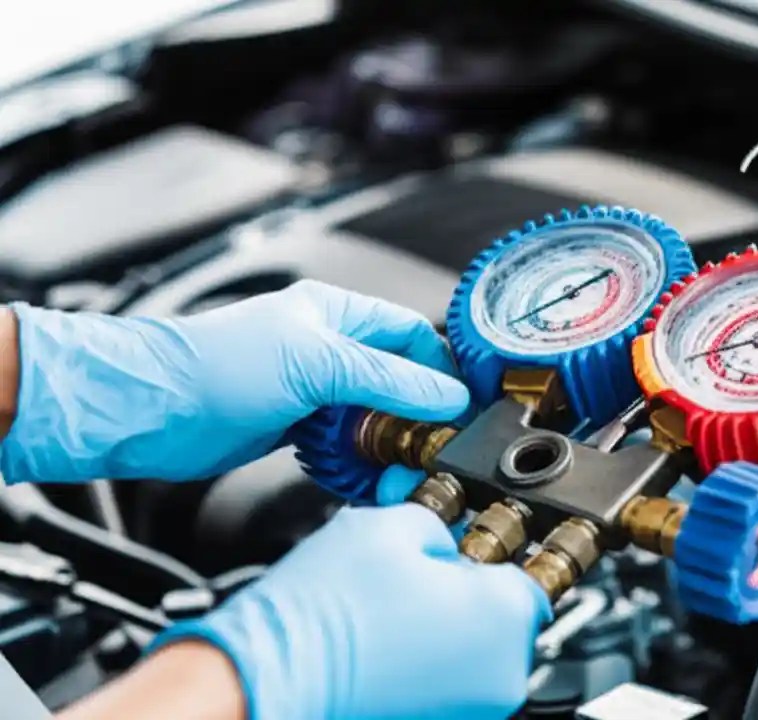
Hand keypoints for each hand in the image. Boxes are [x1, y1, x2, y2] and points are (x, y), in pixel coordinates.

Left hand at [0, 280, 467, 483]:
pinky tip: (362, 478)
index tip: (463, 405)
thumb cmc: (215, 365)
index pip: (411, 335)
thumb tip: (448, 396)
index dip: (441, 369)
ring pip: (372, 420)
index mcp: (336, 314)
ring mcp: (311, 392)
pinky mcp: (294, 430)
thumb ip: (390, 381)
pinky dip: (356, 465)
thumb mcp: (319, 364)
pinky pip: (342, 448)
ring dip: (387, 448)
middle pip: (397, 383)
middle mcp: (327, 349)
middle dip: (418, 417)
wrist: (150, 409)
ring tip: (395, 470)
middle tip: (432, 447)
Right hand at [154, 504, 550, 719]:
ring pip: (473, 649)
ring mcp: (472, 709)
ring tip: (391, 604)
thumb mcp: (392, 525)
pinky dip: (425, 658)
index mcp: (508, 617)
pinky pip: (446, 680)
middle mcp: (504, 674)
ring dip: (445, 623)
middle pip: (504, 612)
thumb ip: (440, 519)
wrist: (264, 680)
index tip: (483, 539)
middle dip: (468, 585)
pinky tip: (385, 638)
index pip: (537, 571)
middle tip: (419, 567)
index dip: (502, 548)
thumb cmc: (322, 614)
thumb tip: (447, 528)